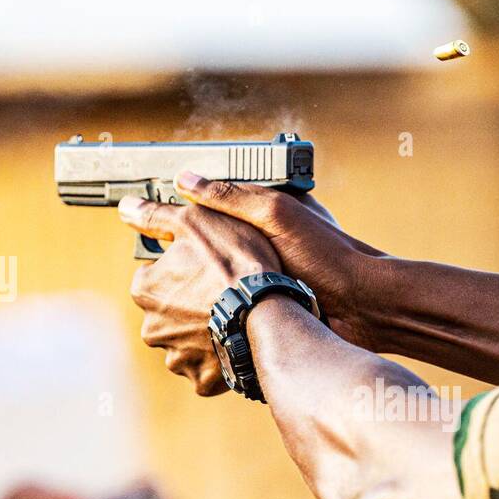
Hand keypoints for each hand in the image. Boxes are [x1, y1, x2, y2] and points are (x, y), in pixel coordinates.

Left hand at [118, 192, 282, 394]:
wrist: (268, 312)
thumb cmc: (233, 264)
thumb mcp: (194, 222)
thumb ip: (155, 215)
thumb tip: (127, 209)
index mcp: (145, 290)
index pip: (153, 276)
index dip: (180, 269)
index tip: (203, 267)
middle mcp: (153, 327)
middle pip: (168, 312)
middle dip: (188, 305)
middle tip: (220, 293)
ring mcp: (177, 356)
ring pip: (185, 342)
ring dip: (201, 335)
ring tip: (231, 319)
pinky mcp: (202, 379)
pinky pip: (206, 370)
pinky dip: (216, 361)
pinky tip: (234, 344)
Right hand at [160, 172, 385, 350]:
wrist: (364, 307)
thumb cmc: (328, 256)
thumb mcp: (277, 214)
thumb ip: (233, 196)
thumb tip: (186, 181)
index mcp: (263, 210)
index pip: (207, 200)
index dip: (173, 206)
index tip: (134, 209)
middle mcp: (260, 240)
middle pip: (204, 240)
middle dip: (176, 251)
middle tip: (142, 260)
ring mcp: (263, 274)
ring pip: (212, 276)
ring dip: (189, 285)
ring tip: (158, 291)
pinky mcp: (268, 303)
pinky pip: (229, 303)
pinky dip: (210, 308)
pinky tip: (191, 317)